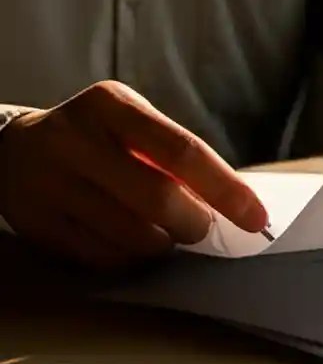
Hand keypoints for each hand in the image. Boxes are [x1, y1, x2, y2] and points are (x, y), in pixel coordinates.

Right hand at [0, 81, 267, 270]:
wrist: (11, 151)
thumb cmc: (100, 139)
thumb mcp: (133, 125)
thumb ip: (177, 157)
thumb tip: (235, 205)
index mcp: (110, 105)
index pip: (182, 150)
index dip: (226, 189)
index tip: (258, 218)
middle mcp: (74, 139)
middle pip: (159, 199)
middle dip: (195, 224)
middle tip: (202, 229)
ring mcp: (49, 183)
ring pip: (133, 236)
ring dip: (164, 244)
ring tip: (163, 232)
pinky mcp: (36, 223)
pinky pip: (104, 258)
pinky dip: (131, 258)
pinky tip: (128, 240)